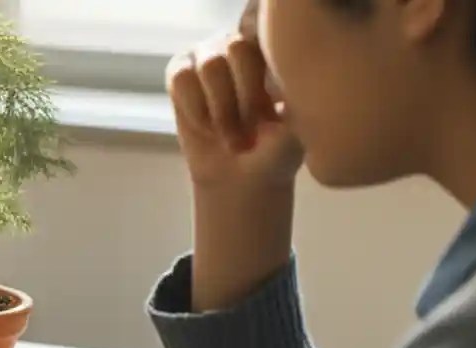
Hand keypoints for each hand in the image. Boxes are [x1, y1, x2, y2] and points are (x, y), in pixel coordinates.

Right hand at [165, 32, 302, 189]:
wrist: (239, 177)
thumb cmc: (274, 152)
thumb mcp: (294, 136)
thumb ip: (294, 111)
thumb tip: (283, 92)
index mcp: (279, 51)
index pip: (270, 41)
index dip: (265, 84)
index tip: (268, 121)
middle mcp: (244, 43)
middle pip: (237, 49)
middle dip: (242, 100)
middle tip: (249, 133)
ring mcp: (209, 55)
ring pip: (209, 66)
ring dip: (220, 110)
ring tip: (229, 136)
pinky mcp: (181, 72)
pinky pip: (182, 79)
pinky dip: (195, 110)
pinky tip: (206, 128)